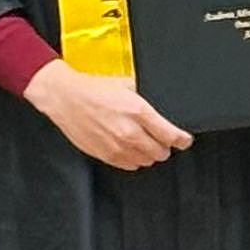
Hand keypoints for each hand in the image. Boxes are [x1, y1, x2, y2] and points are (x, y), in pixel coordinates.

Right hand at [23, 59, 191, 170]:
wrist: (64, 97)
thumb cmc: (92, 89)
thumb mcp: (125, 84)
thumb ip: (143, 99)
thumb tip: (158, 107)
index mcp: (138, 111)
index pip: (170, 135)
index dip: (182, 139)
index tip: (185, 140)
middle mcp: (129, 132)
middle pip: (161, 152)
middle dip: (165, 146)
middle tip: (161, 140)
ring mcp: (117, 146)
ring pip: (146, 161)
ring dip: (149, 154)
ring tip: (144, 143)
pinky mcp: (105, 155)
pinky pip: (129, 166)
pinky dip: (134, 159)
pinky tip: (130, 148)